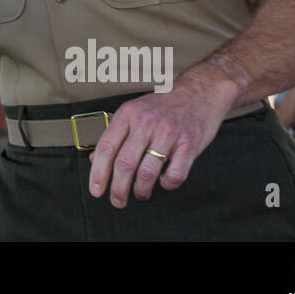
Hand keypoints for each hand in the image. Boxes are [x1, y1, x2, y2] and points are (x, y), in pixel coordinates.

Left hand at [87, 63, 237, 207]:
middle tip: (117, 201)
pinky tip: (164, 182)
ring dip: (141, 190)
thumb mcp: (134, 111)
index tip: (96, 190)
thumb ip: (116, 135)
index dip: (98, 173)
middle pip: (125, 164)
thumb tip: (95, 160)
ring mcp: (168, 133)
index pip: (106, 148)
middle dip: (118, 189)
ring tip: (140, 194)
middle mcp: (146, 122)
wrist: (199, 92)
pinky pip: (175, 174)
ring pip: (147, 172)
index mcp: (128, 114)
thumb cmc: (163, 105)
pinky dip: (167, 184)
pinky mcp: (189, 143)